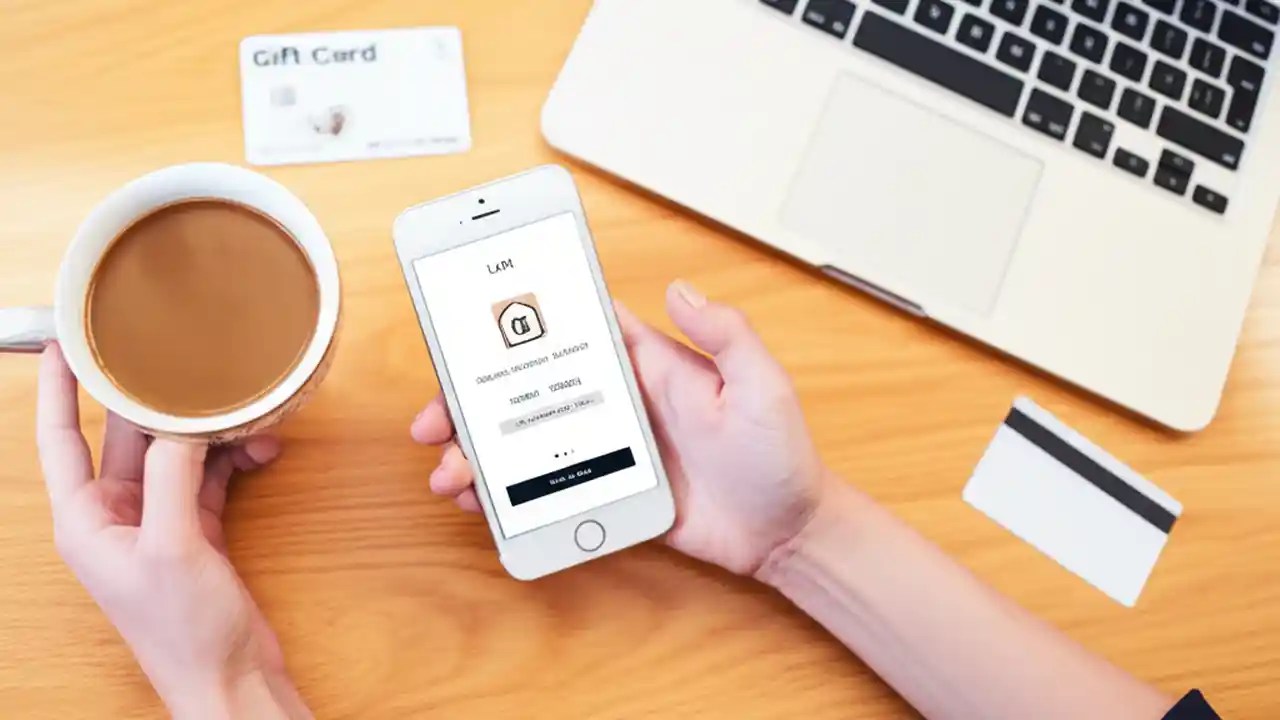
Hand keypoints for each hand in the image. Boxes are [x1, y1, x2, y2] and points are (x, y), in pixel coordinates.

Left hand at [36, 344, 307, 718]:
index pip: (62, 441)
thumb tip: (184, 425)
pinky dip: (234, 460)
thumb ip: (172, 478)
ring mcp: (159, 523)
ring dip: (211, 433)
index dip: (59, 391)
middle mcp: (116, 518)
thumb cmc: (185, 632)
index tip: (65, 344)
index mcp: (86, 522)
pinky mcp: (197, 532)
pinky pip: (209, 476)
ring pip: (177, 453)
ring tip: (244, 413)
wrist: (231, 677)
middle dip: (160, 404)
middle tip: (182, 361)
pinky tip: (260, 449)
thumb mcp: (172, 547)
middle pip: (129, 438)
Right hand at [411, 281, 829, 576]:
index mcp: (648, 365)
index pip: (575, 328)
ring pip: (527, 439)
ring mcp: (609, 448)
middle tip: (435, 416)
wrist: (786, 532)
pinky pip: (546, 487)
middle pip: (529, 387)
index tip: (470, 318)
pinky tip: (479, 502)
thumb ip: (724, 335)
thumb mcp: (762, 385)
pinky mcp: (608, 490)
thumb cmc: (780, 455)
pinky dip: (508, 493)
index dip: (522, 318)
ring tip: (451, 470)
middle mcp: (620, 402)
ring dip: (481, 449)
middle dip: (475, 396)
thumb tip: (678, 288)